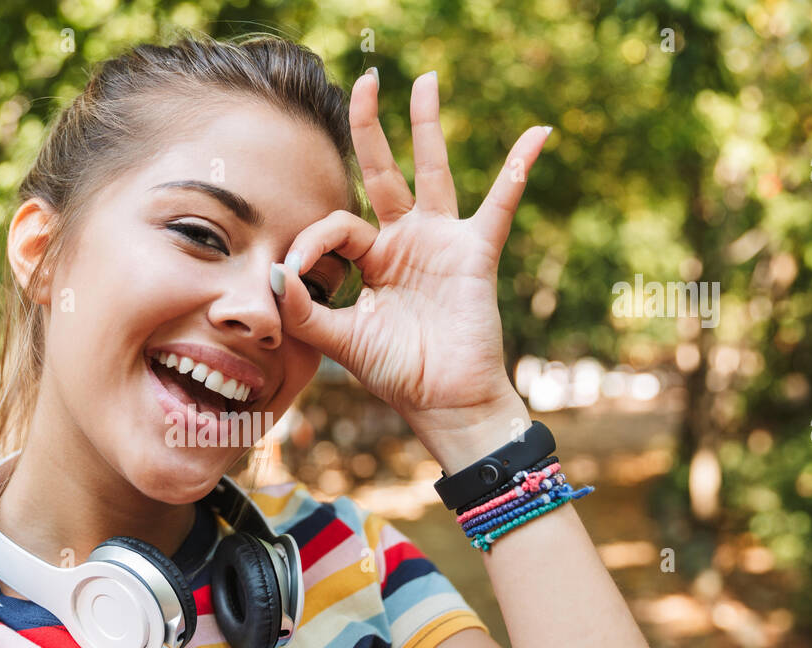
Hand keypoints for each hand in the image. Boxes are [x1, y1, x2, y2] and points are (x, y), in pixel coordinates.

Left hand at [274, 70, 549, 433]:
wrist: (442, 403)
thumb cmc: (395, 373)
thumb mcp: (338, 340)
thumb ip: (303, 309)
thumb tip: (274, 273)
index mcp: (371, 260)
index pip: (337, 225)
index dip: (312, 242)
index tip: (297, 273)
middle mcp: (405, 241)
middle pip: (383, 172)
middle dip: (370, 128)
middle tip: (363, 80)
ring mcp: (441, 242)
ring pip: (432, 172)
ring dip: (428, 125)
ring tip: (426, 79)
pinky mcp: (475, 254)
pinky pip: (500, 205)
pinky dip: (517, 172)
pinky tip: (537, 136)